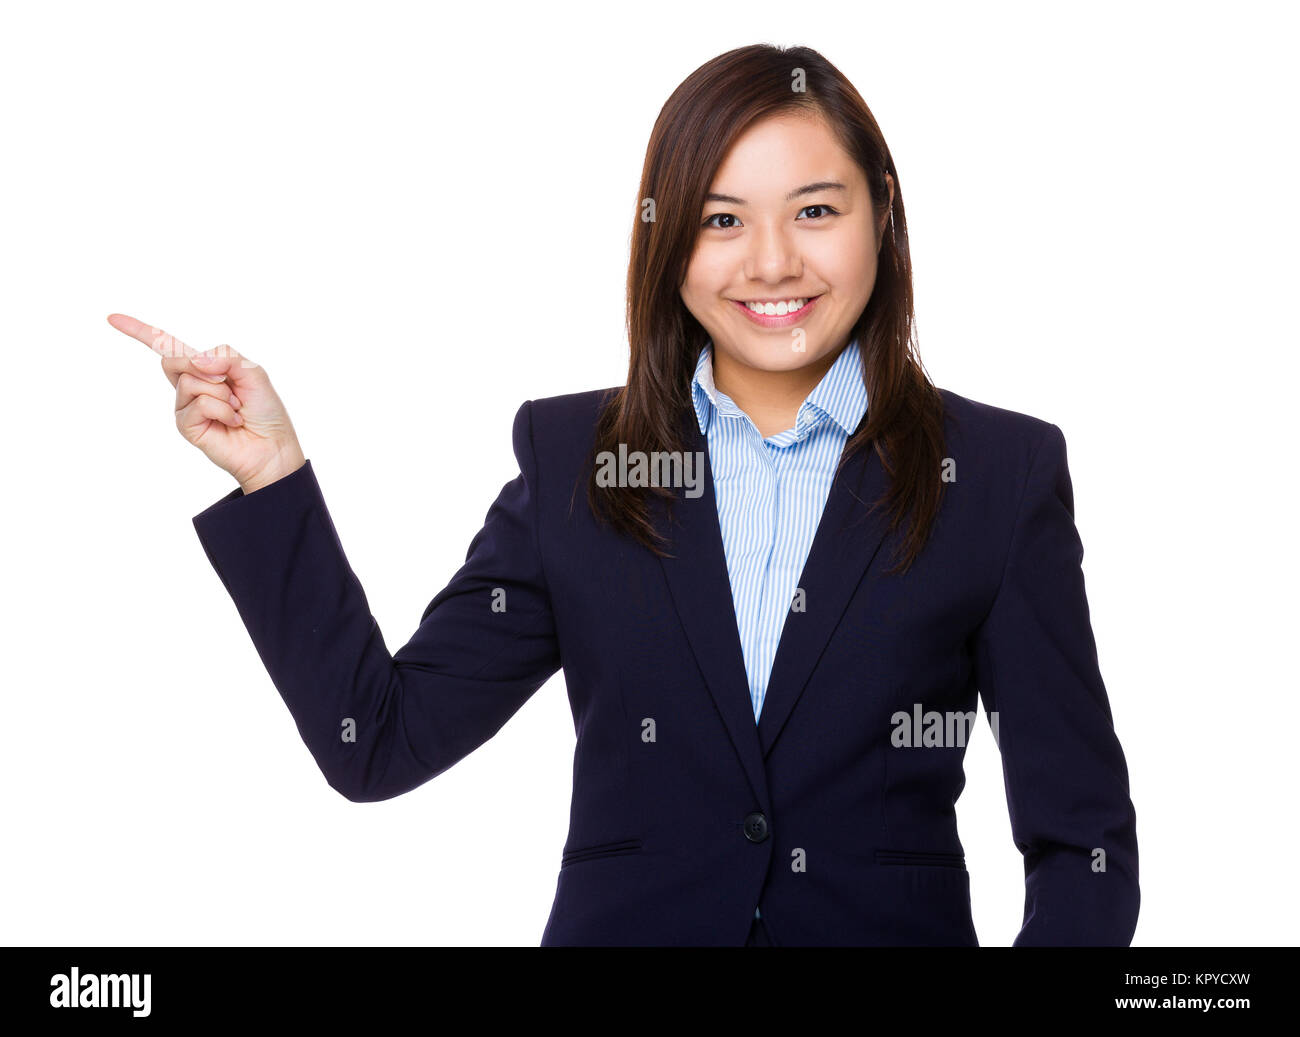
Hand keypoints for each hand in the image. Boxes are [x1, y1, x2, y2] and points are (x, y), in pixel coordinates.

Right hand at [109, 313, 306, 493]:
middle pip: (171, 360)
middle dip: (201, 366)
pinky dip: (222, 410)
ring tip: (235, 408)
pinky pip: (199, 404)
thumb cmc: (265, 411)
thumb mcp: (253, 373)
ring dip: (222, 394)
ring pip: (190, 382)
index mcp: (204, 368)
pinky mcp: (187, 426)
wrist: (273, 447)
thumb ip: (226, 357)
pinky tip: (232, 421)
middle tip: (227, 383)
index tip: (112, 318)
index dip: (140, 331)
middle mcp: (190, 386)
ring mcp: (185, 407)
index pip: (167, 347)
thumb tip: (194, 359)